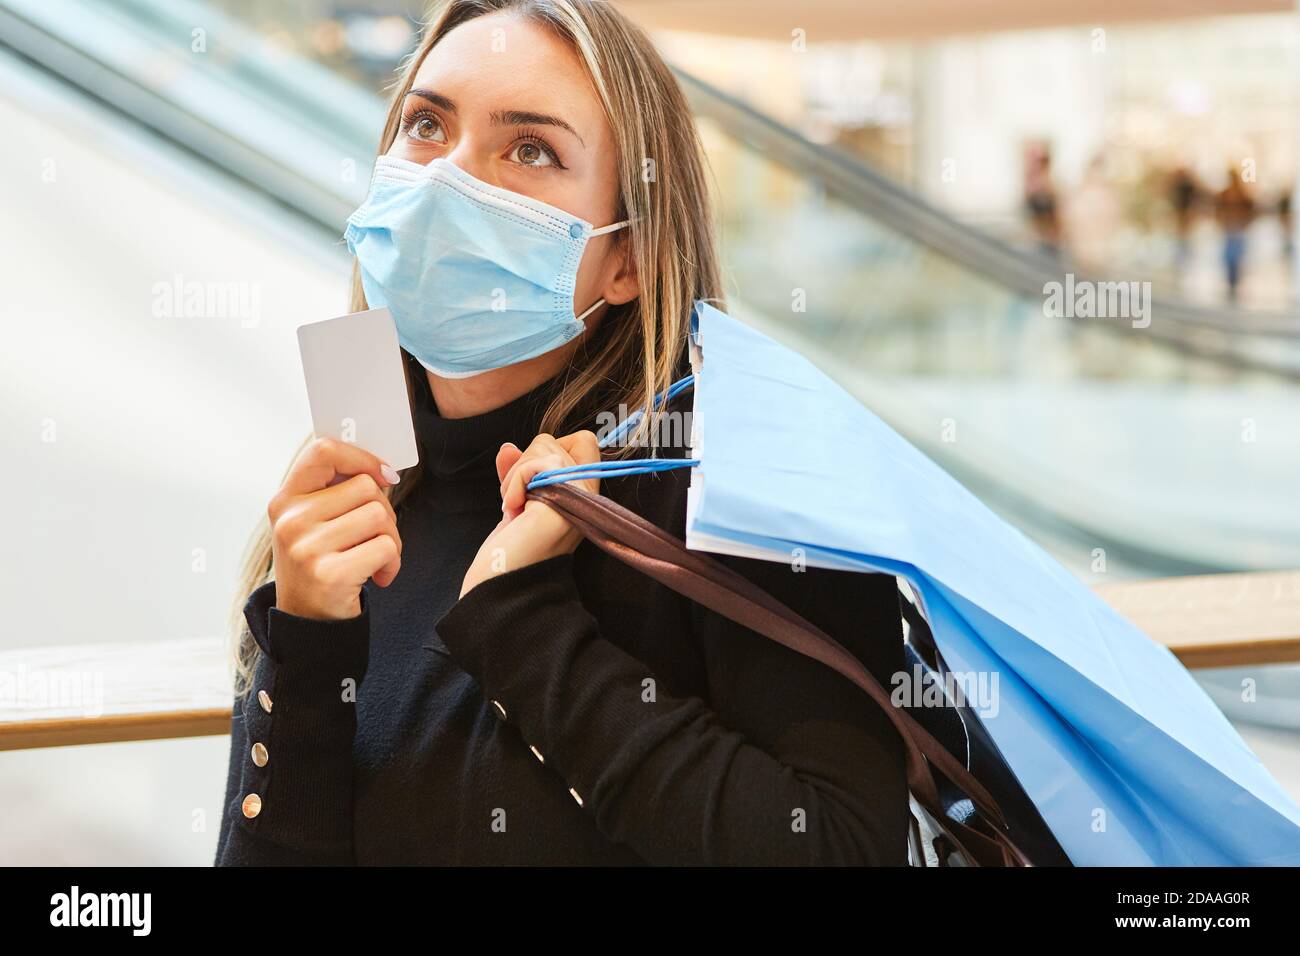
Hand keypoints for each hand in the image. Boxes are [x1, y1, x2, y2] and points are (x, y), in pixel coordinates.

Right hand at [267, 438, 402, 619]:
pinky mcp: (330, 574)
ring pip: (379, 515)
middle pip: (365, 487)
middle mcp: (290, 521)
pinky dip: (393, 562)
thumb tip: (383, 471)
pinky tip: (378, 577)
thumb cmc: (320, 563)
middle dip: (384, 511)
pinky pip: (385, 547)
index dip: (360, 457)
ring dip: (390, 539)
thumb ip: (335, 491)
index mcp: (285, 500)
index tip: (382, 475)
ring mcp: (307, 548)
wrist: (308, 622)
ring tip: (374, 558)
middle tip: (374, 537)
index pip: (323, 451)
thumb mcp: (312, 522)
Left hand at [459, 431, 599, 597]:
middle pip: (557, 439)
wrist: (503, 588)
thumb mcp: (516, 504)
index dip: (551, 449)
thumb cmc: (510, 551)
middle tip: (519, 500)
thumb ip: (517, 473)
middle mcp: (589, 495)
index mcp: (582, 495)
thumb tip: (508, 447)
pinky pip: (536, 464)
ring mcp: (581, 498)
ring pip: (545, 446)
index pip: (584, 441)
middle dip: (526, 462)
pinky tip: (513, 510)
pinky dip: (515, 482)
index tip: (531, 482)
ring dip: (517, 474)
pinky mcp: (566, 502)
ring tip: (515, 508)